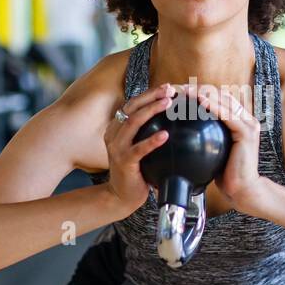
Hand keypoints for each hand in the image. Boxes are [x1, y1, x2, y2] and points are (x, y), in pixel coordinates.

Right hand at [103, 83, 173, 212]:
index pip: (132, 105)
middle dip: (151, 96)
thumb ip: (146, 134)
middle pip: (132, 108)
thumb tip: (171, 120)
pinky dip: (152, 140)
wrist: (121, 197)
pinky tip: (165, 135)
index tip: (167, 88)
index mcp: (116, 129)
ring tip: (168, 103)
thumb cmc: (135, 171)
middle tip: (170, 89)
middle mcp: (113, 135)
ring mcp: (117, 148)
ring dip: (151, 110)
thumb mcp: (137, 148)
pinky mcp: (124, 162)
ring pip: (133, 122)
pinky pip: (138, 149)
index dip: (149, 94)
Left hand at [185, 83, 268, 213]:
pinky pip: (228, 115)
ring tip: (186, 91)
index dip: (200, 91)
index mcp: (239, 120)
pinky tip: (200, 101)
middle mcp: (246, 118)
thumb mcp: (212, 151)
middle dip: (199, 88)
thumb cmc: (225, 173)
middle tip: (179, 88)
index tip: (181, 91)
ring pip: (224, 101)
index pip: (218, 99)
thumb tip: (182, 130)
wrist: (241, 190)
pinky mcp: (247, 132)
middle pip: (221, 95)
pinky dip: (213, 106)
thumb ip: (205, 136)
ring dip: (204, 93)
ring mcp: (249, 124)